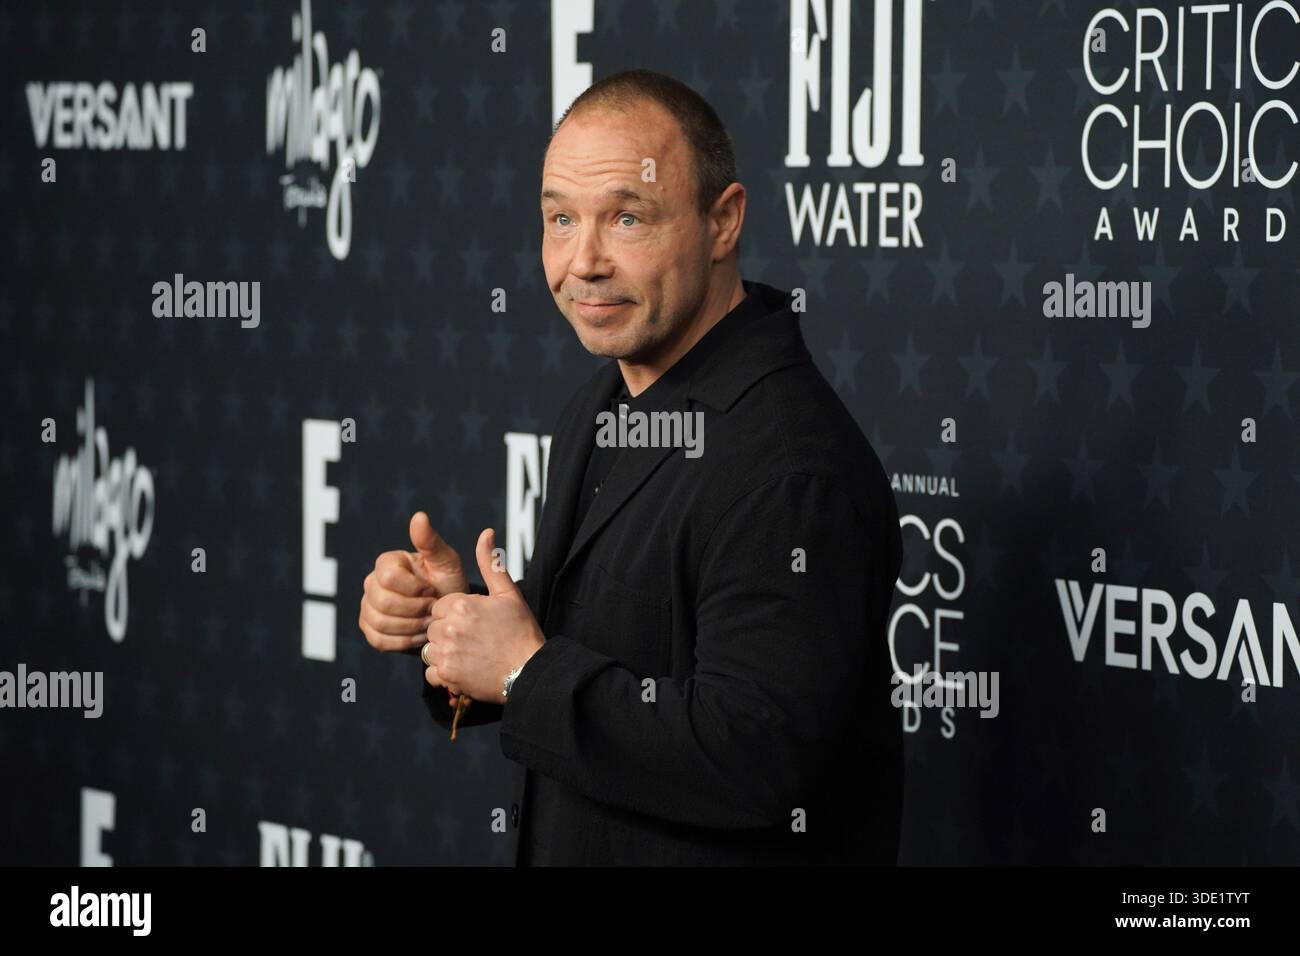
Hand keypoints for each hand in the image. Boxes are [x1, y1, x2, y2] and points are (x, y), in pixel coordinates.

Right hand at [358, 511, 468, 653]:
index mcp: (387, 562)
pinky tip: (419, 633)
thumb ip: (431, 542)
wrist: (447, 614)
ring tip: (428, 621)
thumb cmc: (448, 583)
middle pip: (383, 602)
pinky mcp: (369, 629)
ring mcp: (367, 606)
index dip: (415, 588)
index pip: (389, 577)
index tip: (432, 590)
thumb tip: (419, 516)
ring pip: (381, 623)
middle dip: (415, 610)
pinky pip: (379, 640)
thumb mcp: (446, 562)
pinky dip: (404, 641)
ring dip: (411, 626)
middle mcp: (371, 583)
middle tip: (433, 609)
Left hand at [422, 527, 544, 701]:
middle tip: (474, 639)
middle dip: (448, 633)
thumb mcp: (508, 594)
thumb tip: (485, 534)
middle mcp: (450, 628)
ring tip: (469, 654)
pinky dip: (444, 673)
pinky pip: (431, 673)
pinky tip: (464, 669)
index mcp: (462, 605)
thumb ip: (491, 564)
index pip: (439, 607)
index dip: (456, 615)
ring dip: (444, 652)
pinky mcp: (447, 675)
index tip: (474, 623)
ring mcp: (447, 653)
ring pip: (429, 649)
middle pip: (432, 627)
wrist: (529, 671)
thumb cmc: (520, 632)